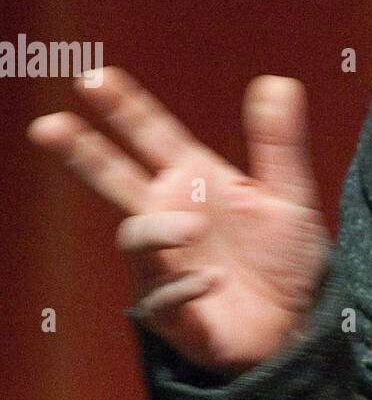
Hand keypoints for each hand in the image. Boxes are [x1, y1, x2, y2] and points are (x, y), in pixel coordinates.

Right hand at [28, 67, 330, 377]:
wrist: (296, 321)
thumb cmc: (285, 256)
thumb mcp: (290, 193)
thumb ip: (279, 141)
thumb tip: (277, 83)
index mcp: (196, 179)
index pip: (151, 135)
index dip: (123, 107)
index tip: (94, 78)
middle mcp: (171, 215)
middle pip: (114, 178)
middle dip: (81, 152)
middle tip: (49, 127)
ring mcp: (163, 261)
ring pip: (135, 236)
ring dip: (160, 230)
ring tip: (195, 232)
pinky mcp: (169, 308)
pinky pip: (160, 295)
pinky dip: (185, 285)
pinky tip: (213, 282)